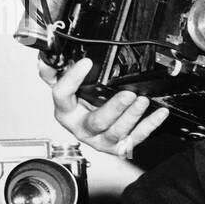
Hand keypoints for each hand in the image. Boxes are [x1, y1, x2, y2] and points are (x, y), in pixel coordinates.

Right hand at [38, 55, 168, 157]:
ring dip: (132, 117)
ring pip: (117, 133)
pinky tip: (160, 114)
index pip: (62, 95)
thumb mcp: (62, 87)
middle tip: (128, 94)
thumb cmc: (77, 106)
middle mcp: (82, 129)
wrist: (88, 129)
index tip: (86, 63)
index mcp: (65, 112)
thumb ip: (52, 72)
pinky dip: (150, 126)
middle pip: (96, 122)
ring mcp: (100, 140)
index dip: (72, 79)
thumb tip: (44, 58)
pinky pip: (136, 138)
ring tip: (142, 101)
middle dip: (114, 109)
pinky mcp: (118, 146)